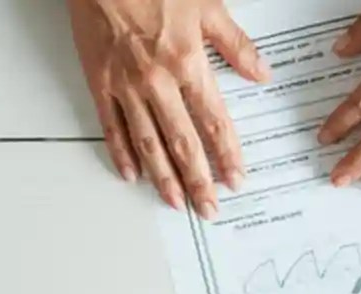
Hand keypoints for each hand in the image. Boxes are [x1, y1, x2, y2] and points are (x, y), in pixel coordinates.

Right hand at [67, 0, 270, 217]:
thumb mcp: (207, 5)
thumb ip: (236, 45)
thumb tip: (261, 74)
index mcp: (188, 63)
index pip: (214, 122)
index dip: (227, 155)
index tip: (236, 179)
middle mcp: (158, 82)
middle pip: (183, 142)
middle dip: (198, 180)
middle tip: (209, 208)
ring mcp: (126, 86)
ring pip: (148, 142)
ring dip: (163, 177)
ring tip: (175, 202)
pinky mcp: (99, 82)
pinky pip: (111, 126)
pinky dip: (122, 152)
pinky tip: (131, 174)